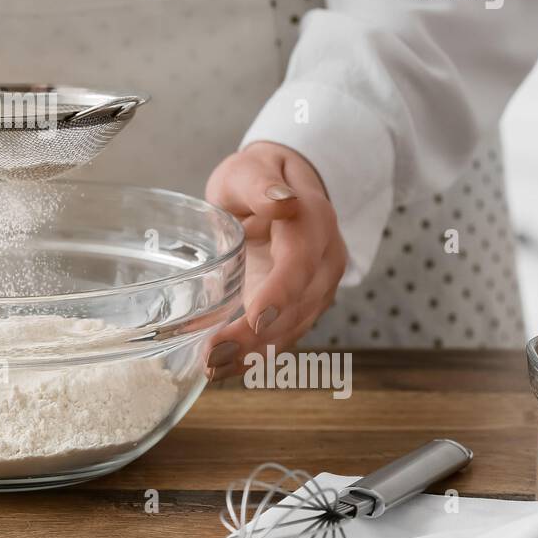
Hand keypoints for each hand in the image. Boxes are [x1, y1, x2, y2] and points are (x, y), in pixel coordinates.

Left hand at [203, 141, 347, 378]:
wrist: (283, 188)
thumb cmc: (260, 177)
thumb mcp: (252, 168)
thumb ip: (261, 185)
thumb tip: (280, 201)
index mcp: (313, 222)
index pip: (300, 263)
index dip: (280, 294)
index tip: (254, 319)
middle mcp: (325, 259)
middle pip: (298, 305)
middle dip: (257, 337)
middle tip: (214, 356)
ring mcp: (319, 285)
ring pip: (294, 328)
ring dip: (255, 354)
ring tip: (213, 368)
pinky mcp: (305, 304)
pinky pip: (286, 334)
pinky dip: (257, 355)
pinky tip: (226, 368)